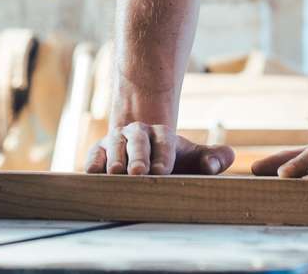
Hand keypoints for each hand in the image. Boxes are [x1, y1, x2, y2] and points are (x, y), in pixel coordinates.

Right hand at [85, 122, 234, 175]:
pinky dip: (92, 163)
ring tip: (116, 173)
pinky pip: (93, 155)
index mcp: (162, 135)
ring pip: (114, 145)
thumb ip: (213, 159)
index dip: (163, 155)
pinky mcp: (97, 152)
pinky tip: (92, 173)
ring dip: (115, 158)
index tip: (163, 171)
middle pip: (138, 140)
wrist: (143, 155)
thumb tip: (214, 165)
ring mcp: (115, 141)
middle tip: (139, 173)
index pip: (164, 141)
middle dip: (138, 156)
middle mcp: (137, 134)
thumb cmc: (172, 162)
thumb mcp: (194, 160)